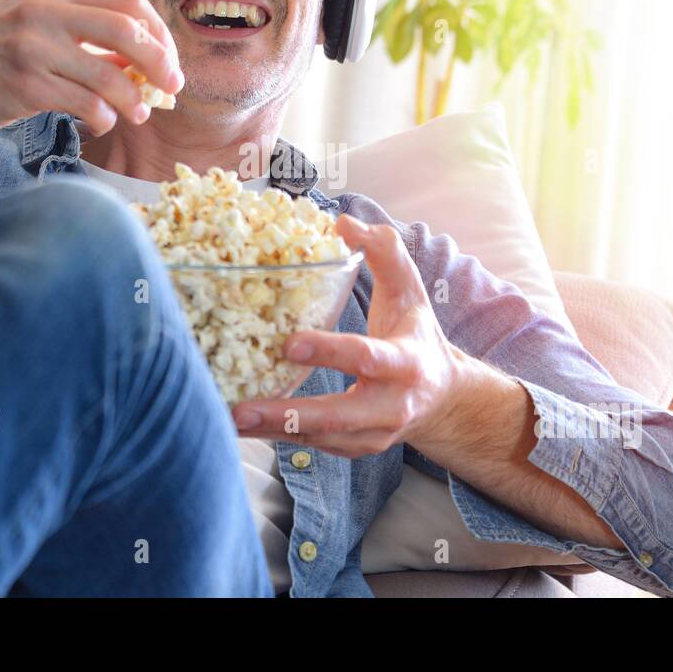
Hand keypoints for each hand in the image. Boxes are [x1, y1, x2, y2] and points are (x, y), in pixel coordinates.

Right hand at [0, 0, 182, 133]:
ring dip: (135, 100)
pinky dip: (105, 117)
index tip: (169, 59)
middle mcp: (45, 9)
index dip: (160, 32)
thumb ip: (89, 32)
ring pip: (110, 74)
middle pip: (128, 30)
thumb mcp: (39, 21)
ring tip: (140, 113)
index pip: (129, 1)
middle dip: (161, 63)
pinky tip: (104, 120)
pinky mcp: (26, 85)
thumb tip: (147, 59)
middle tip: (172, 87)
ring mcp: (34, 46)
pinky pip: (86, 104)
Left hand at [231, 212, 471, 457]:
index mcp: (406, 363)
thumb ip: (384, 251)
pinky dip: (279, 437)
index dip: (330, 352)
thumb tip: (343, 222)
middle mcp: (391, 406)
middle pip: (338, 417)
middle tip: (244, 409)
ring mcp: (372, 435)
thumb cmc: (416, 334)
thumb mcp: (410, 290)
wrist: (442, 397)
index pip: (367, 358)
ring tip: (230, 420)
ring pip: (320, 439)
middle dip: (290, 414)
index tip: (290, 343)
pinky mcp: (354, 449)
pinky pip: (313, 446)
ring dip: (274, 431)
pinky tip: (244, 426)